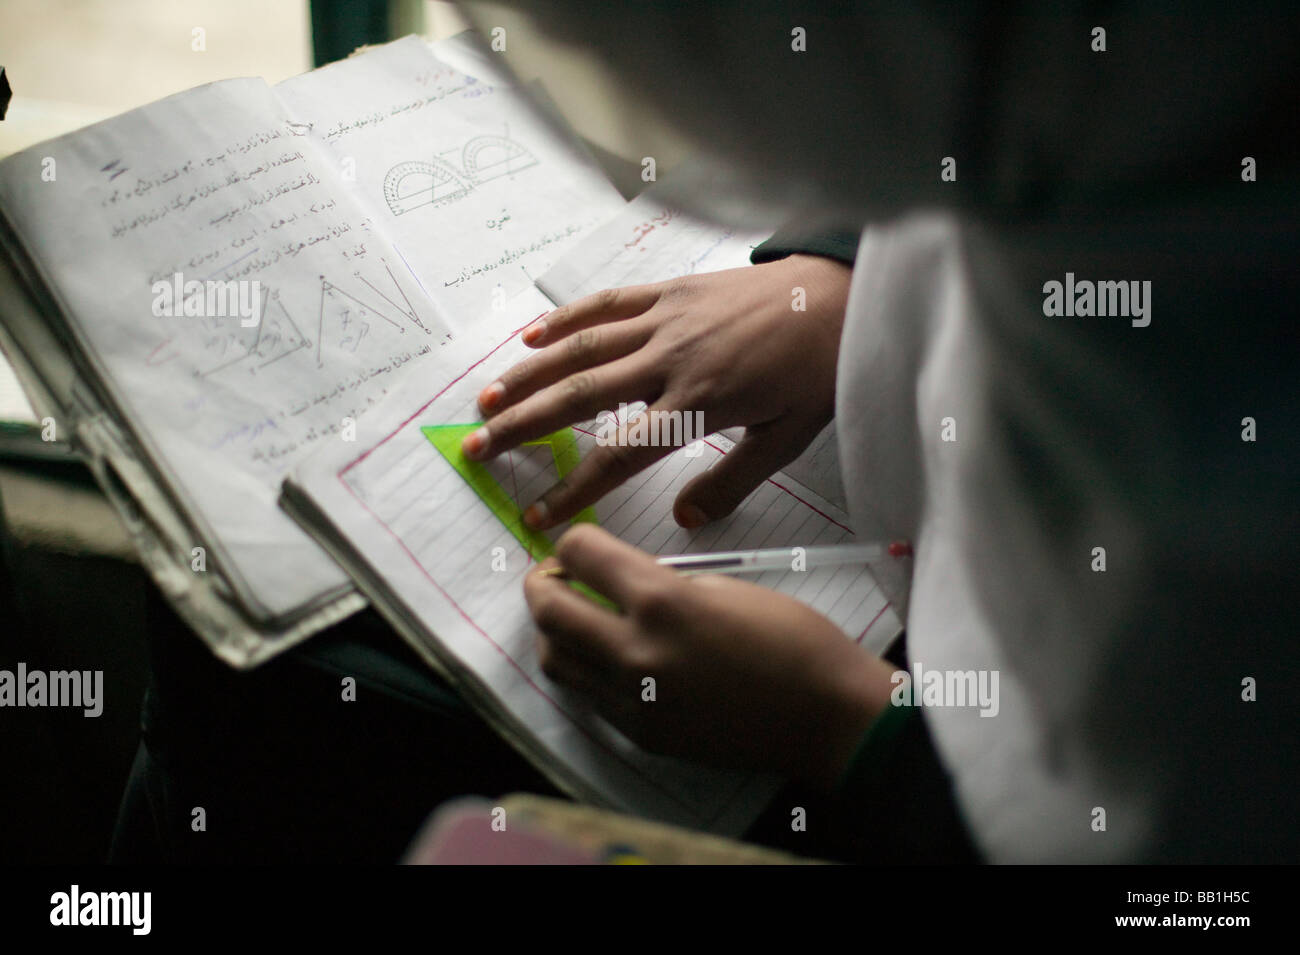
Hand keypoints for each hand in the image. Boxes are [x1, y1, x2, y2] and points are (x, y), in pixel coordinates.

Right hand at [463, 254, 851, 530]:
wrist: (841, 294)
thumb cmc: (816, 370)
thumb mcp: (786, 440)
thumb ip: (730, 481)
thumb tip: (684, 520)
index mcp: (699, 404)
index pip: (619, 456)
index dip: (574, 490)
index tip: (537, 515)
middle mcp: (670, 359)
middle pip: (579, 398)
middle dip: (522, 426)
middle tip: (476, 448)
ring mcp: (665, 319)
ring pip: (581, 349)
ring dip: (528, 374)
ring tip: (485, 398)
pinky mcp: (669, 289)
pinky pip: (606, 302)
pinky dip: (565, 318)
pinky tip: (531, 337)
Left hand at [523, 524, 897, 789]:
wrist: (827, 716)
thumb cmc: (792, 639)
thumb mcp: (724, 586)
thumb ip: (662, 583)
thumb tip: (618, 582)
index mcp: (661, 601)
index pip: (580, 556)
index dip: (573, 543)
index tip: (578, 545)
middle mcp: (635, 652)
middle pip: (548, 610)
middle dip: (540, 584)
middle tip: (550, 576)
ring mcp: (634, 701)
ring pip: (555, 660)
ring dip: (553, 632)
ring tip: (573, 619)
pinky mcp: (642, 735)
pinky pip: (588, 696)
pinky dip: (585, 670)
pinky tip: (607, 658)